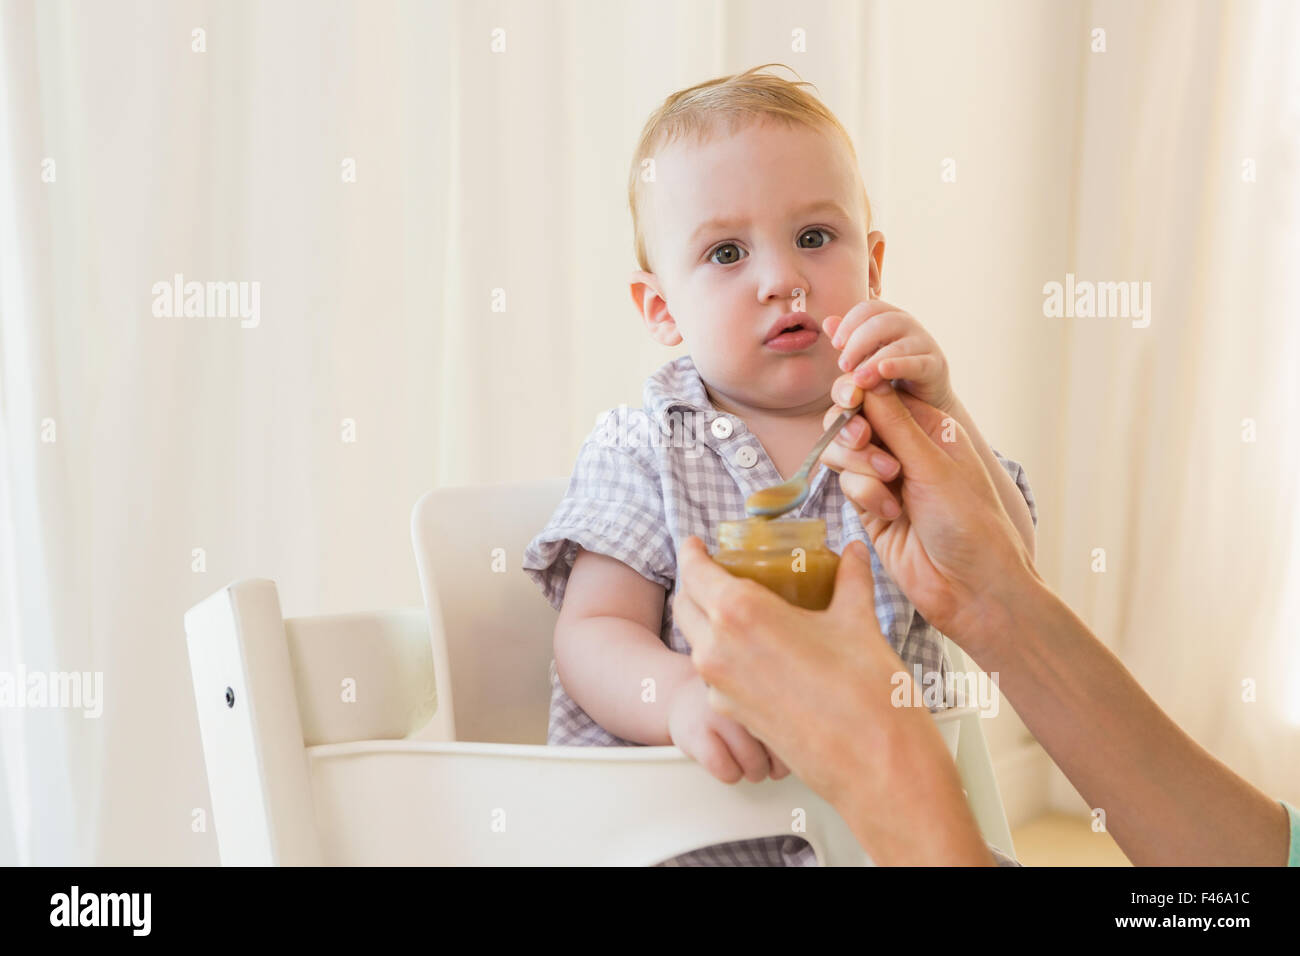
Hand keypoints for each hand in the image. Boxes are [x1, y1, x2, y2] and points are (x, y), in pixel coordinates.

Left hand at [674, 536, 907, 806]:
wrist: (875, 764)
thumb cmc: (867, 693)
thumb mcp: (857, 621)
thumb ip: (850, 579)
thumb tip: (853, 554)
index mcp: (740, 613)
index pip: (695, 570)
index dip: (692, 552)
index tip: (695, 543)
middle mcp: (718, 650)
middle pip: (686, 605)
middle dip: (696, 585)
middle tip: (719, 572)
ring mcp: (721, 688)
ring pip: (697, 643)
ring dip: (709, 623)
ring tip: (743, 612)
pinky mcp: (734, 716)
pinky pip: (715, 677)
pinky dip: (725, 657)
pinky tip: (759, 654)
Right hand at [819, 379, 1035, 650]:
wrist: (971, 586)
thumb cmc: (969, 521)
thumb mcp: (932, 464)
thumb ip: (894, 422)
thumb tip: (868, 379)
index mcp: (930, 428)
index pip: (882, 394)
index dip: (860, 394)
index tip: (850, 399)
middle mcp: (906, 449)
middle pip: (854, 421)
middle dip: (854, 432)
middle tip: (864, 442)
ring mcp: (886, 479)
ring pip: (844, 453)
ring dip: (858, 465)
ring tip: (887, 483)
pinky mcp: (871, 508)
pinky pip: (849, 485)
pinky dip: (864, 495)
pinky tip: (892, 514)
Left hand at [823, 302, 952, 410]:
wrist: (920, 401)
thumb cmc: (886, 375)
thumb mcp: (864, 357)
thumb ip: (848, 342)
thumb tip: (827, 322)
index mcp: (888, 317)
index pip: (868, 308)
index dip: (849, 323)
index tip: (836, 345)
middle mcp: (908, 325)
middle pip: (881, 322)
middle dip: (858, 343)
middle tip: (843, 366)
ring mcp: (924, 343)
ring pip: (898, 345)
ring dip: (873, 361)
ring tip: (858, 379)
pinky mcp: (935, 365)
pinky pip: (917, 363)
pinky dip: (899, 366)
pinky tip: (883, 371)